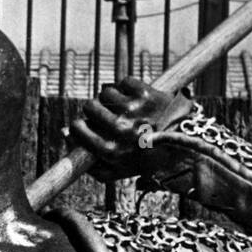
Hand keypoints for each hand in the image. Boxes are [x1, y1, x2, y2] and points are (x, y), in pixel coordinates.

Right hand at [68, 77, 193, 182]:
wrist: (187, 148)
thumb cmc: (148, 162)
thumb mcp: (116, 170)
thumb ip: (87, 160)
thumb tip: (64, 133)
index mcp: (109, 151)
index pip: (76, 127)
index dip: (80, 125)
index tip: (86, 125)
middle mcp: (119, 130)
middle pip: (89, 106)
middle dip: (94, 109)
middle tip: (106, 114)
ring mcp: (133, 110)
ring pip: (106, 92)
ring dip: (111, 98)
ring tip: (124, 107)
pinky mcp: (147, 94)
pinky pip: (124, 82)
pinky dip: (127, 87)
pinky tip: (136, 98)